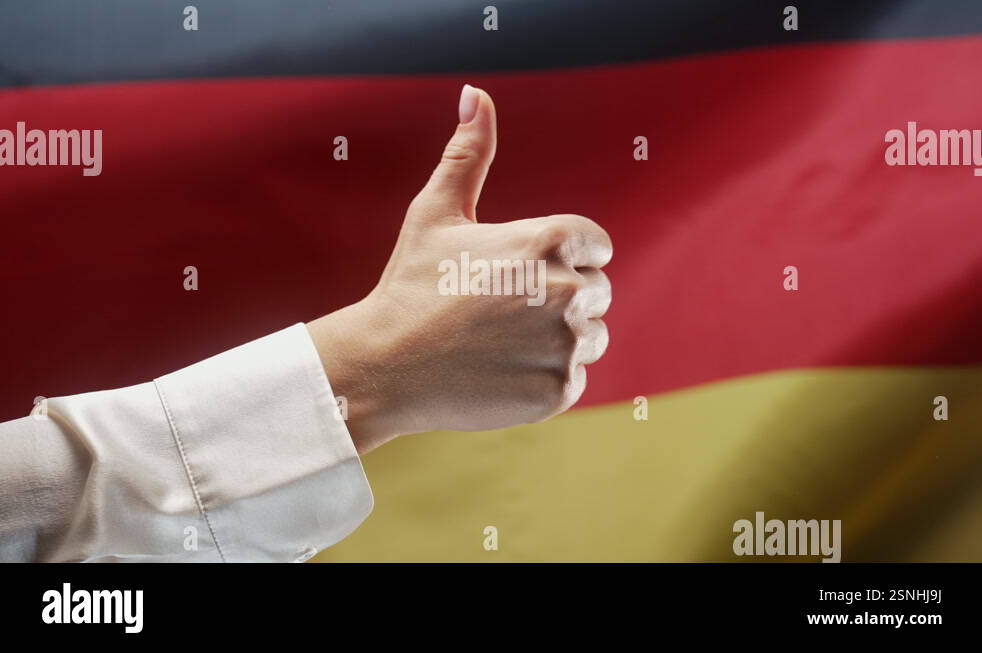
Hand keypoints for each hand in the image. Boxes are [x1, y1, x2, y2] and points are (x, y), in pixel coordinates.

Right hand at [308, 85, 612, 453]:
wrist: (384, 365)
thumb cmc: (411, 284)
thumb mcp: (436, 212)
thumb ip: (468, 153)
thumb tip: (476, 95)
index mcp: (552, 238)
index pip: (597, 247)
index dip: (561, 261)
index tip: (519, 277)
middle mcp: (568, 288)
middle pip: (597, 294)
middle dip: (558, 302)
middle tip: (500, 314)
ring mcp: (565, 343)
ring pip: (591, 338)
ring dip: (556, 342)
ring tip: (500, 344)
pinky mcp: (558, 390)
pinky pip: (573, 380)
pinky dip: (542, 380)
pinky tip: (500, 373)